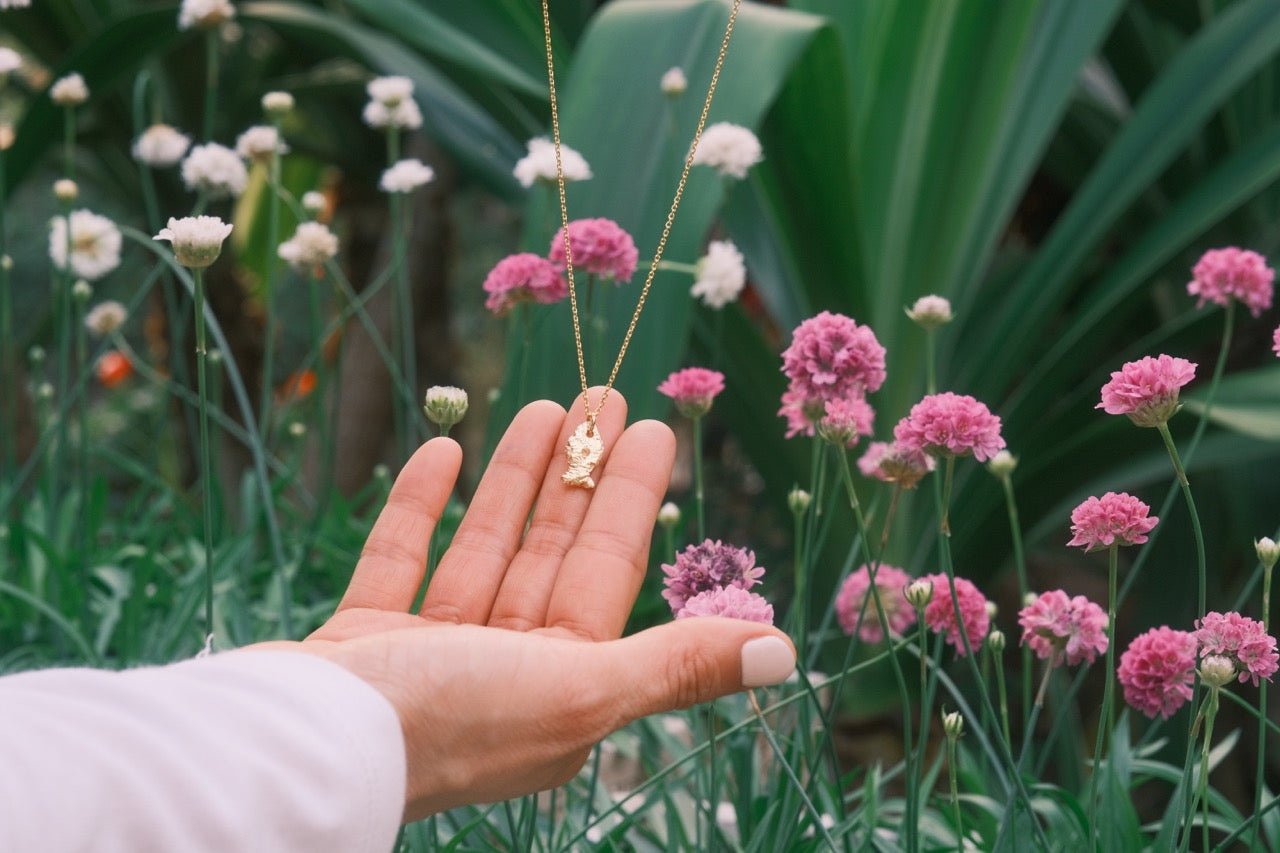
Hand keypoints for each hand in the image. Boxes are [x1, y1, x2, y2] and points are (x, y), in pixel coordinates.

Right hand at [252, 390, 794, 819]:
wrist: (299, 749)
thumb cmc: (451, 718)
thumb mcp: (581, 689)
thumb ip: (678, 664)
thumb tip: (788, 653)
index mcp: (563, 687)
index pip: (610, 571)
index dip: (632, 498)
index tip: (651, 428)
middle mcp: (504, 671)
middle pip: (553, 550)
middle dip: (579, 473)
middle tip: (601, 394)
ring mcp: (430, 653)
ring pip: (486, 546)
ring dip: (514, 477)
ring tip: (540, 405)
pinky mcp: (365, 637)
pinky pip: (404, 556)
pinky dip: (424, 506)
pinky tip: (446, 449)